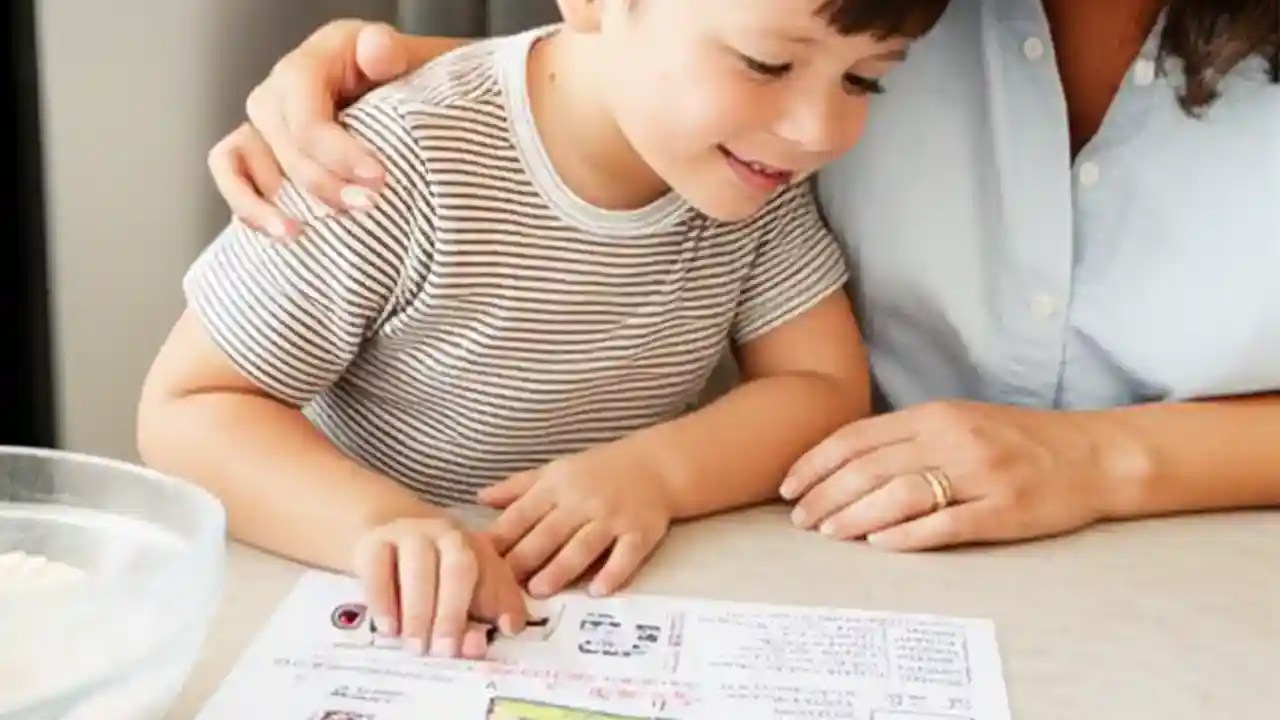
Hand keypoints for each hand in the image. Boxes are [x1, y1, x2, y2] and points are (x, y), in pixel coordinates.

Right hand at [208, 20, 413, 235]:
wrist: (386, 90)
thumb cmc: (390, 76)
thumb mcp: (396, 54)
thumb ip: (386, 50)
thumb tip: (376, 52)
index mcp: (305, 68)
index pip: (309, 120)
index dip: (340, 155)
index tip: (378, 179)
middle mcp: (274, 96)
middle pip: (286, 151)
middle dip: (327, 186)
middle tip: (368, 204)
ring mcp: (259, 126)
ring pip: (241, 167)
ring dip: (267, 206)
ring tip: (297, 234)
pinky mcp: (254, 154)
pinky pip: (231, 178)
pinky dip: (247, 208)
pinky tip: (278, 230)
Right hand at [352, 515, 527, 658]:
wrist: (384, 529)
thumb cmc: (431, 570)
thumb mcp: (461, 588)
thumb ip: (476, 615)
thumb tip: (484, 642)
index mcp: (476, 546)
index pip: (494, 574)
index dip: (503, 601)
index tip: (508, 630)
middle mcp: (447, 534)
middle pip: (458, 567)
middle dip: (454, 611)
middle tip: (446, 651)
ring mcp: (410, 533)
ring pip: (419, 568)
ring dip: (419, 611)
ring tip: (416, 646)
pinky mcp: (373, 542)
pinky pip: (378, 570)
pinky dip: (384, 602)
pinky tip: (389, 629)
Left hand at [478, 444, 673, 598]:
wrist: (655, 466)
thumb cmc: (598, 471)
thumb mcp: (555, 471)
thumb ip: (518, 487)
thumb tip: (479, 498)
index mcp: (557, 487)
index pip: (522, 515)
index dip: (500, 538)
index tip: (478, 561)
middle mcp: (583, 501)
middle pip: (548, 534)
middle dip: (524, 559)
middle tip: (502, 586)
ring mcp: (612, 518)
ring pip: (582, 546)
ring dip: (560, 568)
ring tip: (540, 590)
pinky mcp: (640, 532)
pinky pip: (625, 556)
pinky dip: (612, 573)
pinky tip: (598, 590)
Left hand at [779, 401, 1132, 550]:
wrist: (1094, 455)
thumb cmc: (1019, 441)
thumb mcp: (960, 421)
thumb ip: (908, 438)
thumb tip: (847, 463)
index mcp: (936, 416)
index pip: (857, 437)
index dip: (816, 463)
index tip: (788, 485)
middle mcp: (953, 440)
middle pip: (869, 468)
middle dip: (824, 494)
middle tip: (798, 519)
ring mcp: (980, 475)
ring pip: (900, 494)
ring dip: (855, 516)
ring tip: (827, 533)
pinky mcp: (1004, 511)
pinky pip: (946, 524)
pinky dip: (907, 536)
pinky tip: (879, 545)